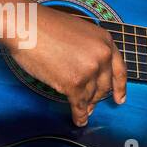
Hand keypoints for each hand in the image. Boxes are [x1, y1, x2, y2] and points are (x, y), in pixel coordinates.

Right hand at [3, 6, 126, 125]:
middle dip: (97, 97)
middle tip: (92, 105)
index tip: (120, 99)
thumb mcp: (79, 31)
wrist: (26, 26)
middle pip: (104, 86)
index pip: (119, 70)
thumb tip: (89, 69)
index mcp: (105, 41)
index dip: (119, 87)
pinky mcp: (73, 84)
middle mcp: (101, 56)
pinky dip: (79, 115)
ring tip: (83, 111)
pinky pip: (79, 105)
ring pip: (91, 96)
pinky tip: (78, 120)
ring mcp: (89, 70)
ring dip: (86, 106)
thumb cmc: (44, 25)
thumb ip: (89, 49)